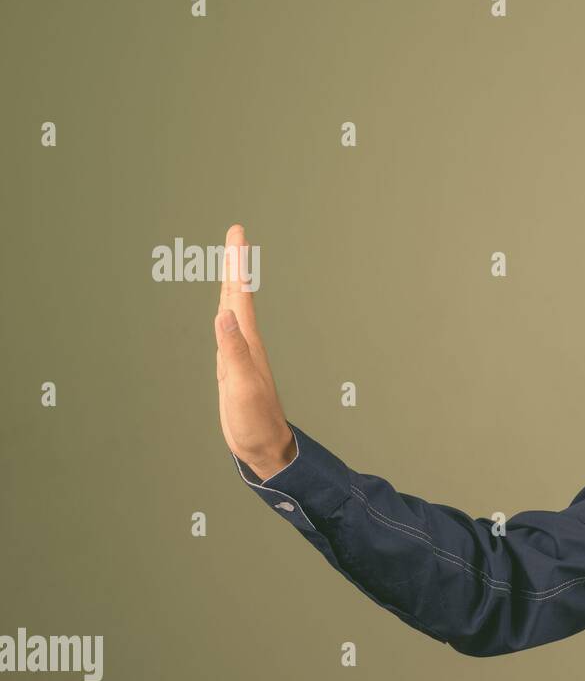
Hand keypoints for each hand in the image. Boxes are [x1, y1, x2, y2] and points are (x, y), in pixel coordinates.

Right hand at [214, 224, 295, 480]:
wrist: (264, 448)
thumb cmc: (255, 421)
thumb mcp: (240, 386)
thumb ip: (233, 351)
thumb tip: (224, 315)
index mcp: (248, 342)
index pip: (241, 293)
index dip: (237, 262)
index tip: (237, 232)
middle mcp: (246, 342)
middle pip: (238, 294)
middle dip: (236, 262)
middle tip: (235, 233)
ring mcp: (240, 354)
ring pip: (233, 310)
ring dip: (232, 284)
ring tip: (231, 262)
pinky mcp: (232, 368)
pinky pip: (227, 330)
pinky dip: (224, 313)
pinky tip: (223, 311)